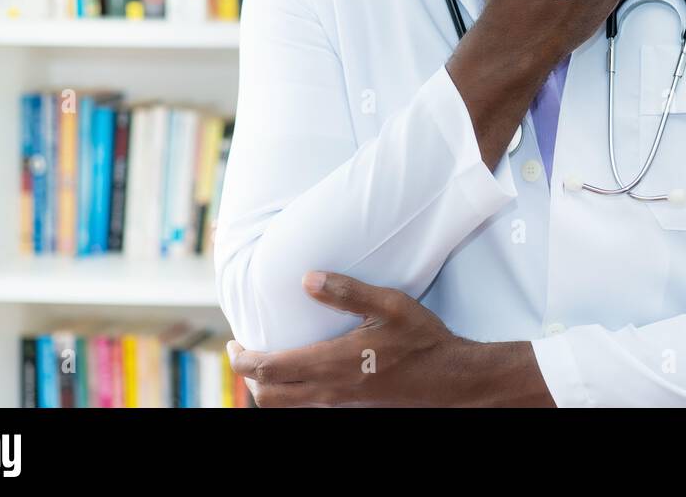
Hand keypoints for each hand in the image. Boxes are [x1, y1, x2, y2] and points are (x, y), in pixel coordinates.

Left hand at [226, 271, 552, 406]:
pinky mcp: (350, 407)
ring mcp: (339, 403)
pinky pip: (306, 407)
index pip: (269, 370)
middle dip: (248, 378)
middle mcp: (329, 390)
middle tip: (242, 353)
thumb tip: (306, 278)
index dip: (244, 360)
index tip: (234, 343)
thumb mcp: (390, 305)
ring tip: (265, 363)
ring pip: (285, 407)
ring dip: (267, 389)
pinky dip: (289, 395)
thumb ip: (347, 291)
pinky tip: (299, 373)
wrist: (450, 379)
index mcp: (332, 364)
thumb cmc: (422, 339)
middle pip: (268, 397)